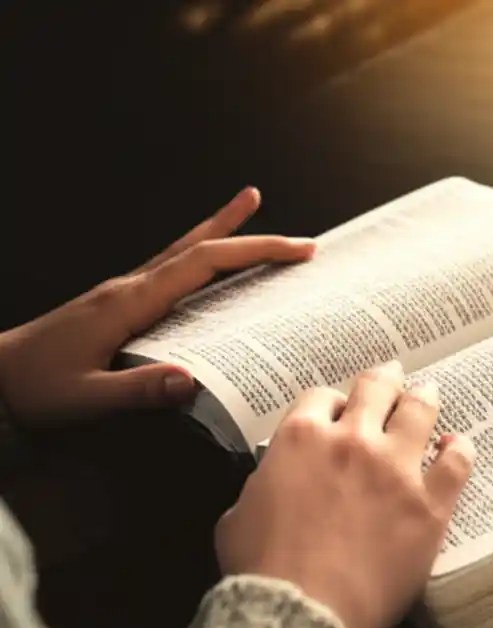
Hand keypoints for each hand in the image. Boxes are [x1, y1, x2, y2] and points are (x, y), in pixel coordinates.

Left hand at [0, 186, 314, 427]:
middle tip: (300, 241)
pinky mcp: (117, 304)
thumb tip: (192, 382)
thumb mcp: (85, 398)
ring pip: (184, 250)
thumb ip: (138, 391)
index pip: (204, 264)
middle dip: (253, 238)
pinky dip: (198, 255)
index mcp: (131, 302)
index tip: (296, 251)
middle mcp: (130, 287)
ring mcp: (123, 292)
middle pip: (201, 247)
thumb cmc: (33, 388)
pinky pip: (170, 269)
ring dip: (222, 230)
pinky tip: (205, 261)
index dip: (254, 252)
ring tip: (250, 206)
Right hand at [214, 360, 475, 627]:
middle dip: (382, 380)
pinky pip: (457, 460)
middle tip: (390, 377)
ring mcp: (397, 469)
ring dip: (423, 397)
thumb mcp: (236, 515)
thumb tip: (273, 482)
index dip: (330, 403)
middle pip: (376, 388)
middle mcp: (353, 441)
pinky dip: (459, 448)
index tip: (337, 411)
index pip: (321, 397)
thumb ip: (261, 485)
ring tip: (428, 392)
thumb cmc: (263, 571)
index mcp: (302, 438)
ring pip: (421, 410)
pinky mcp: (431, 503)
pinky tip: (457, 445)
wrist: (303, 612)